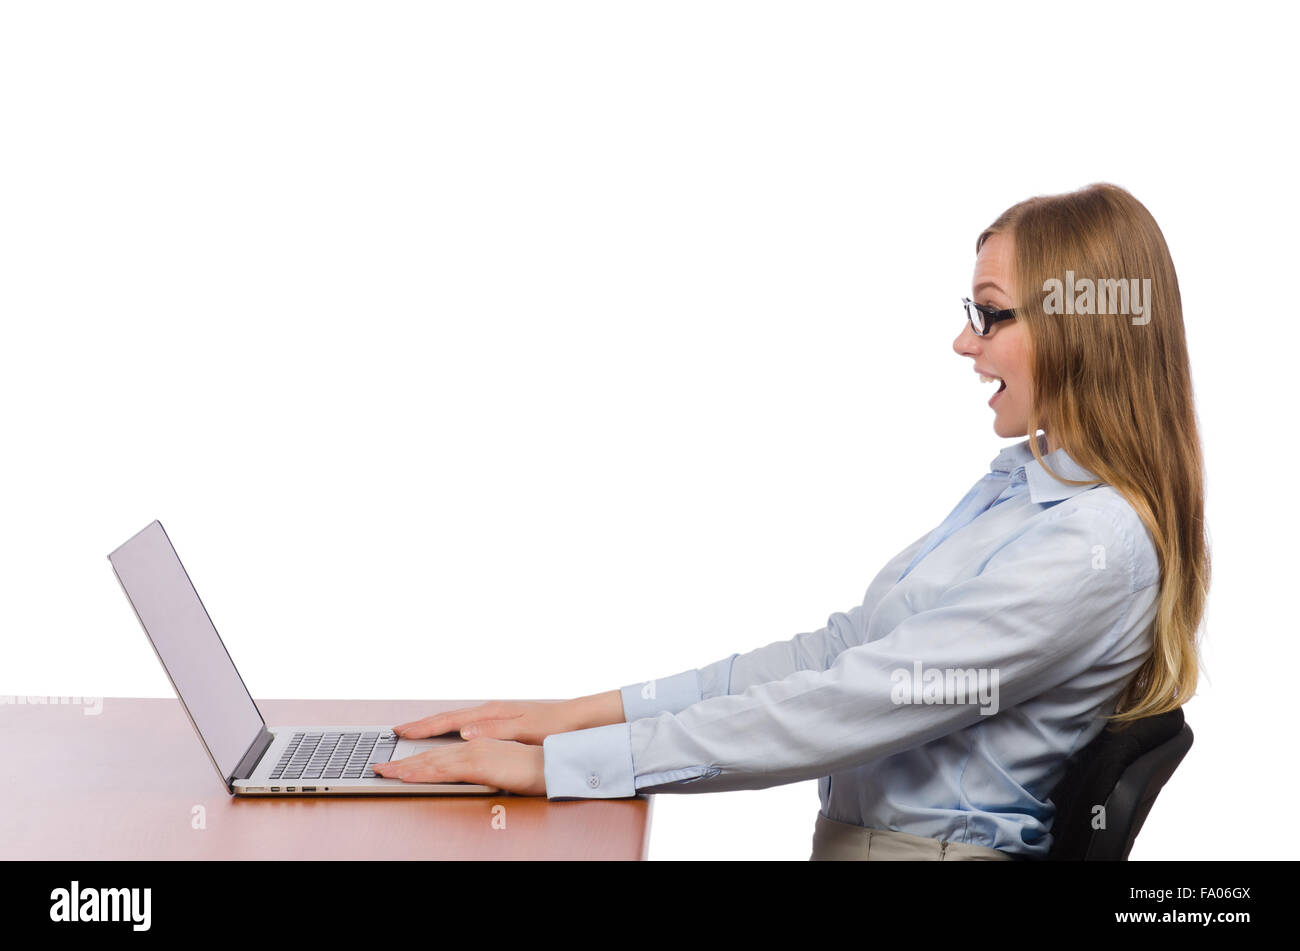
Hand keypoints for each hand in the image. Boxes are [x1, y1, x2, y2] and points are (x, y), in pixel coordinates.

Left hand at [371, 737, 545, 795]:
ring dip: (407, 766)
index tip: (398, 756)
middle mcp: (474, 740)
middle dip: (404, 759)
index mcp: (480, 737)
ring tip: (386, 772)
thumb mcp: (507, 756)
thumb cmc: (537, 758)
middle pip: (432, 750)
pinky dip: (423, 771)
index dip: (419, 748)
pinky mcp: (478, 763)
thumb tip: (468, 756)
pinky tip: (409, 775)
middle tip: (380, 767)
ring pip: (433, 758)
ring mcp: (475, 750)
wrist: (556, 758)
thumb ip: (487, 755)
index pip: (443, 743)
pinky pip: (444, 768)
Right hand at [393, 692, 623, 745]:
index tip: (402, 731)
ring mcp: (497, 713)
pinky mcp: (503, 718)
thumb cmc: (554, 725)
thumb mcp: (525, 730)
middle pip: (449, 716)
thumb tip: (464, 731)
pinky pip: (468, 721)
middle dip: (423, 724)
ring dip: (436, 724)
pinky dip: (452, 726)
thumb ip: (494, 730)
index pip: (450, 720)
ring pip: (457, 718)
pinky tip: (451, 730)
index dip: (425, 727)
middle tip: (398, 731)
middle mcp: (491, 710)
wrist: (578, 718)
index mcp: (492, 713)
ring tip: (417, 730)